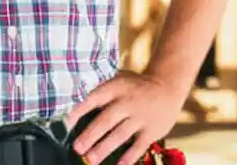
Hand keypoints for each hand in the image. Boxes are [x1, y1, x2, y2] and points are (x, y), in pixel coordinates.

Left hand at [67, 71, 184, 164]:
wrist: (169, 86)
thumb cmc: (136, 87)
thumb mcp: (120, 80)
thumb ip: (102, 92)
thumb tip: (75, 108)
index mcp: (117, 87)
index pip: (96, 98)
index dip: (81, 109)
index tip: (67, 122)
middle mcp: (129, 101)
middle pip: (107, 119)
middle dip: (91, 135)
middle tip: (77, 147)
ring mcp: (142, 116)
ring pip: (121, 134)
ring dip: (104, 148)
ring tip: (91, 159)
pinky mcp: (152, 130)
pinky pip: (139, 146)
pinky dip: (129, 157)